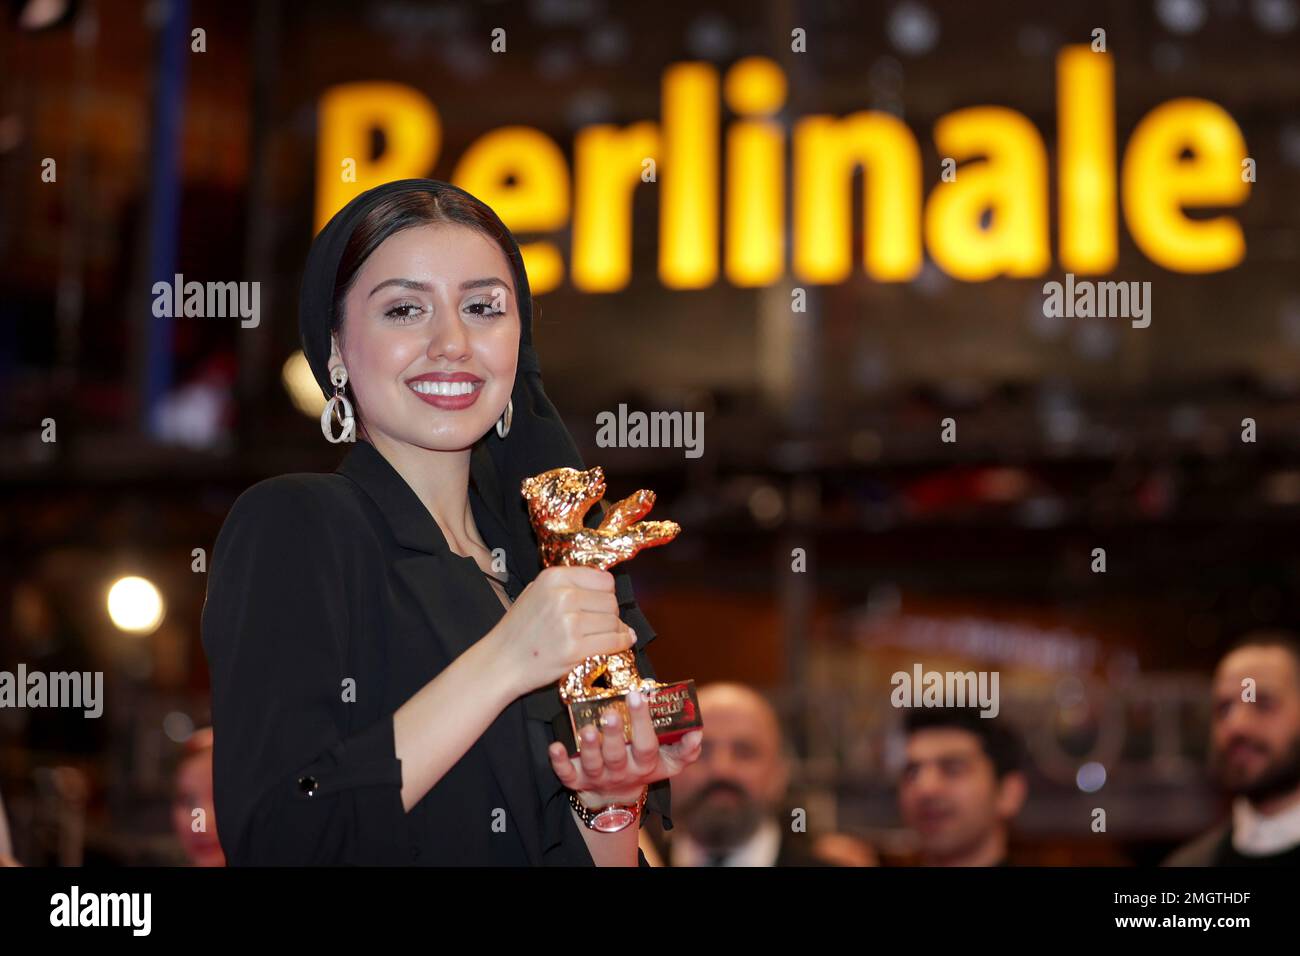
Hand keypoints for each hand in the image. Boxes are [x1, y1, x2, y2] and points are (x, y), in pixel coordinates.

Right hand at [489, 566, 635, 698]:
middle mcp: (563, 596)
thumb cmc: (517, 630)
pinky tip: (622, 642)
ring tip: (610, 634)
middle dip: (611, 613)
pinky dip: (621, 643)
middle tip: (602, 623)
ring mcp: (570, 623)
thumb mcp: (535, 592)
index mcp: (554, 578)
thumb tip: (604, 587)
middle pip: (611, 601)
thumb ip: (566, 585)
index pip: (603, 580)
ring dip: (617, 630)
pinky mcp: (575, 648)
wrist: (501, 662)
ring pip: (614, 622)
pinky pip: (613, 642)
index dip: (607, 593)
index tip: (603, 603)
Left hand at [548, 685, 703, 804]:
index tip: (641, 695)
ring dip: (590, 746)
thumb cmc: (643, 766)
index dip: (644, 722)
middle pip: (618, 755)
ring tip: (587, 728)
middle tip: (611, 713)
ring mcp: (598, 777)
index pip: (647, 744)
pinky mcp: (577, 781)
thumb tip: (696, 731)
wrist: (616, 797)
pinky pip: (567, 775)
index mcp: (645, 764)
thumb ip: (685, 748)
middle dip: (615, 734)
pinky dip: (560, 762)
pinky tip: (555, 747)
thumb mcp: (669, 762)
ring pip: (594, 764)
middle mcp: (622, 771)